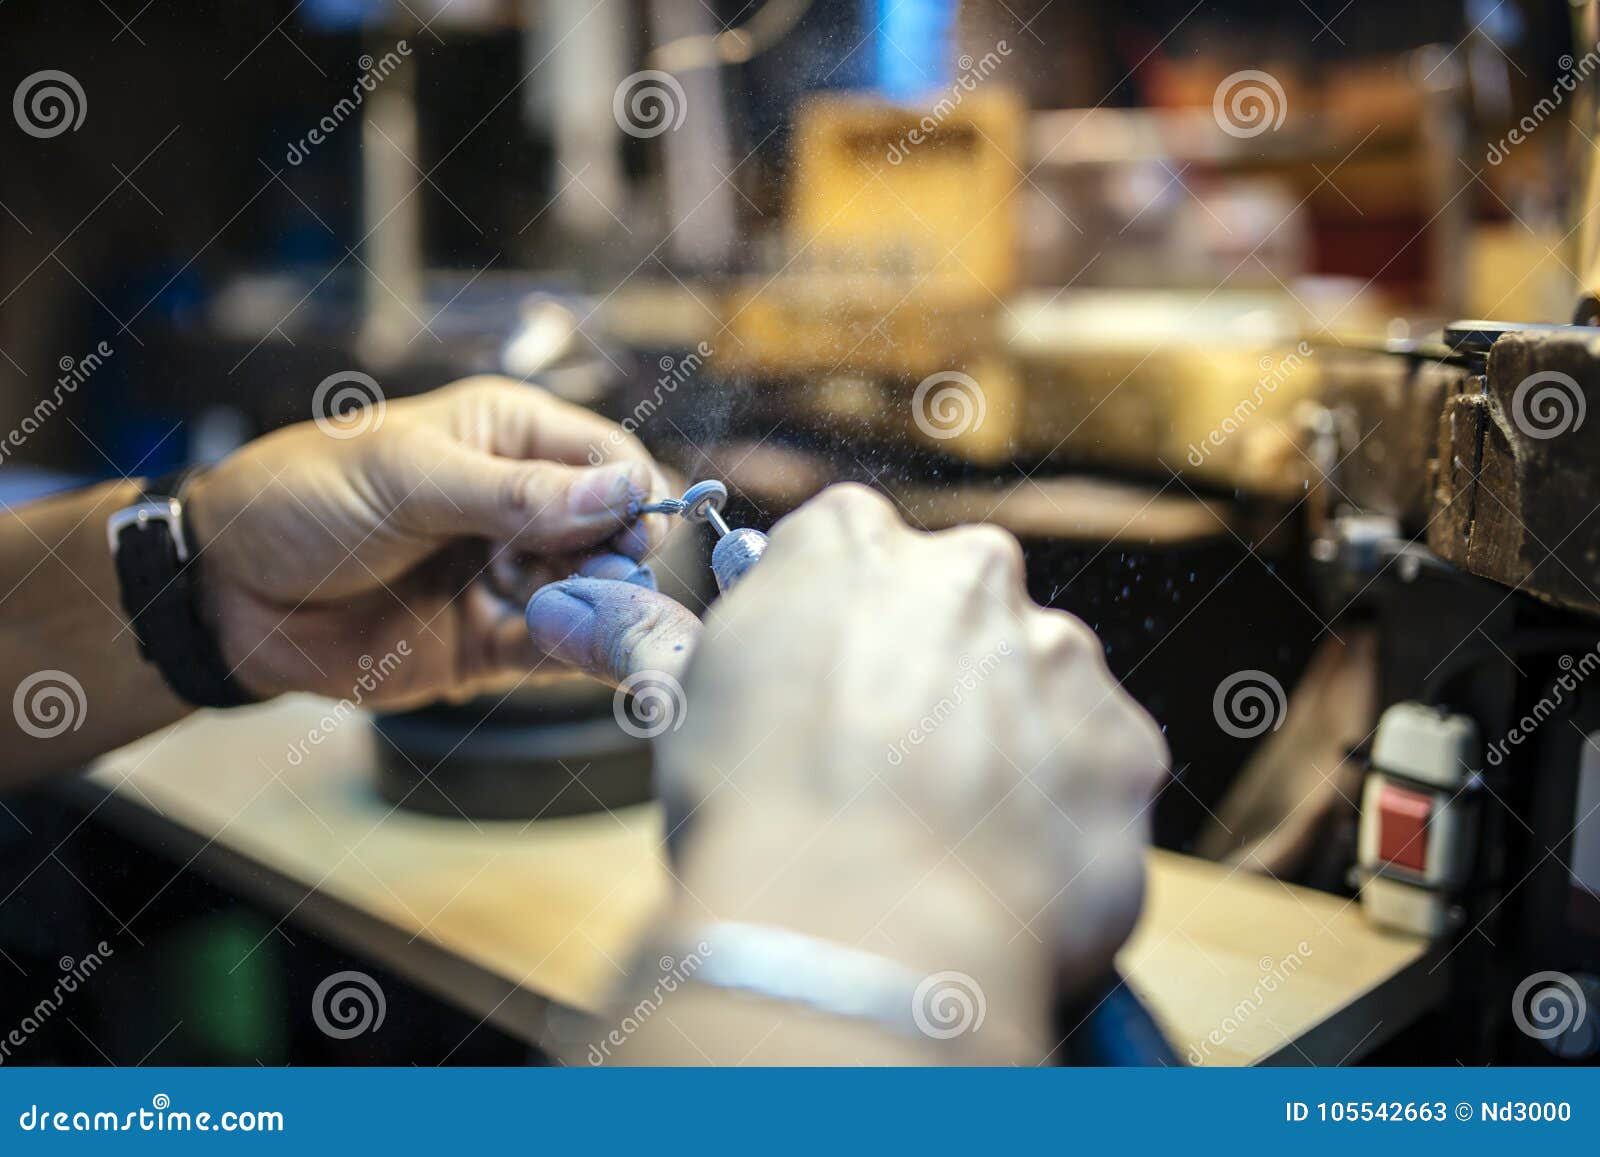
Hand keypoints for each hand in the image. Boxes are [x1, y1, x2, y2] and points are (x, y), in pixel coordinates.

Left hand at [187, 376, 670, 706]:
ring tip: (565, 609)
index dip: (633, 493)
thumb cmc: (302, 499)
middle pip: (615, 531)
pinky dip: (575, 655)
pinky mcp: (488, 645)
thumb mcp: (407, 478)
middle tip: (598, 577)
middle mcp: (523, 505)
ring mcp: (508, 577)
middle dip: (618, 555)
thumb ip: (515, 493)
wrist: (222, 591)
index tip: (632, 531)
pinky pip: (554, 654)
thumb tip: (623, 492)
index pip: (609, 457)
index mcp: (509, 437)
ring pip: (594, 594)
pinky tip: (579, 649)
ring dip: (596, 605)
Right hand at [526, 484, 1168, 1023]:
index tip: (818, 699)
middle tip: (876, 777)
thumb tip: (568, 605)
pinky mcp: (1123, 747)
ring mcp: (1062, 658)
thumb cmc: (756, 818)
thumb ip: (646, 637)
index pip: (850, 559)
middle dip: (922, 686)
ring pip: (1029, 695)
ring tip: (936, 838)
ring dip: (996, 750)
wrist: (860, 934)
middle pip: (950, 620)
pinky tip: (997, 865)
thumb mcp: (684, 708)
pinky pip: (1090, 771)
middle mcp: (971, 575)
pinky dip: (1054, 812)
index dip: (830, 638)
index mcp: (854, 545)